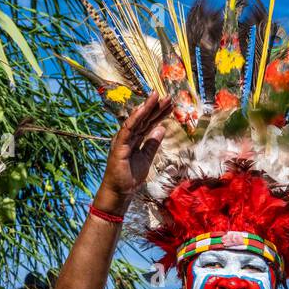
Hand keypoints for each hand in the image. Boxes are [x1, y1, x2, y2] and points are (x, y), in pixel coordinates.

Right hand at [93, 92, 173, 215]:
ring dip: (147, 108)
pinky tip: (143, 108)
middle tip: (167, 97)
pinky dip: (136, 118)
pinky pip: (128, 128)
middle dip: (155, 108)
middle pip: (144, 119)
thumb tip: (161, 128)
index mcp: (134, 138)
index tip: (169, 104)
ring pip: (136, 120)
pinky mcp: (119, 145)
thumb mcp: (147, 158)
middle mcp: (128, 136)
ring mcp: (122, 139)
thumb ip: (153, 143)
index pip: (148, 123)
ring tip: (157, 96)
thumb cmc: (130, 177)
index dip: (159, 113)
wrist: (120, 192)